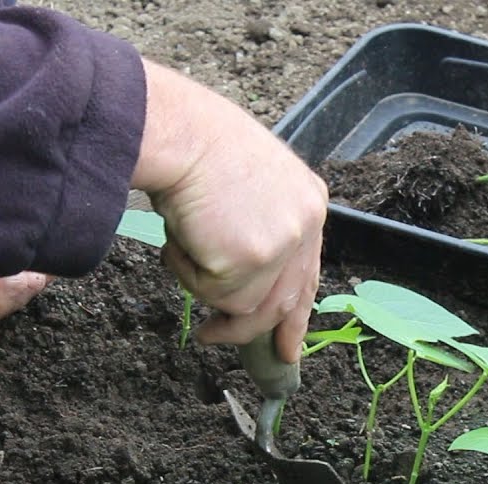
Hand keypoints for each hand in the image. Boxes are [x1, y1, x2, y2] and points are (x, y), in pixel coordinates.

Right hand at [130, 60, 326, 363]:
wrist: (178, 131)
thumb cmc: (195, 144)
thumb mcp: (245, 184)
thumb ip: (257, 225)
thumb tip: (239, 273)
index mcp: (310, 202)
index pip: (307, 273)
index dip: (295, 314)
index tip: (287, 349)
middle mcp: (306, 224)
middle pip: (283, 300)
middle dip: (248, 330)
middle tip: (213, 338)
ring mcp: (283, 243)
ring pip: (243, 304)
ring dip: (202, 286)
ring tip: (182, 244)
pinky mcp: (252, 259)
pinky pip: (214, 293)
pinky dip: (187, 273)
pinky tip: (180, 238)